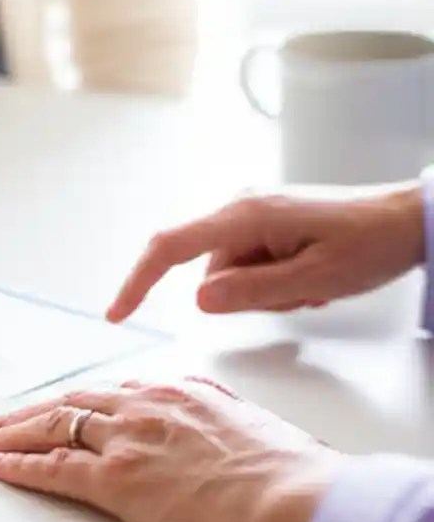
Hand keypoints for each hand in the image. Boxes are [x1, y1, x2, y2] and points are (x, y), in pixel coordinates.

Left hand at [0, 378, 339, 521]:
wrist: (288, 499)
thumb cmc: (287, 474)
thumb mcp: (253, 426)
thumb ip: (223, 418)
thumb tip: (224, 427)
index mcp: (180, 391)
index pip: (115, 392)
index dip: (82, 402)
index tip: (68, 406)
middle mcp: (145, 406)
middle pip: (75, 403)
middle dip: (37, 411)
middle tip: (11, 419)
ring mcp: (125, 439)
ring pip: (54, 428)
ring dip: (17, 434)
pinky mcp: (113, 479)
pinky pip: (53, 468)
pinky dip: (21, 466)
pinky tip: (1, 466)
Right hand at [105, 187, 424, 321]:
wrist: (410, 219)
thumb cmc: (371, 243)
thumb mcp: (314, 280)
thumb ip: (252, 292)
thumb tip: (198, 301)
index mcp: (245, 215)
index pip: (170, 249)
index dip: (137, 282)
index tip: (117, 313)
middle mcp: (241, 208)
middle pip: (209, 272)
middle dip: (245, 297)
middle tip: (300, 294)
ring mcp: (254, 215)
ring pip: (230, 275)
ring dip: (264, 292)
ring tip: (311, 285)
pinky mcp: (267, 224)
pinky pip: (249, 266)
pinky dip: (273, 282)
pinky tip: (309, 276)